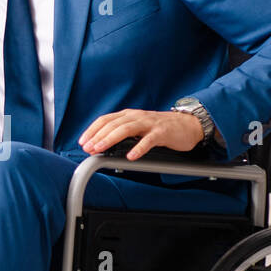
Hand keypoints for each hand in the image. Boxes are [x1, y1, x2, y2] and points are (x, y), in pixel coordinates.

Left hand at [79, 108, 203, 160]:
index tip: (83, 141)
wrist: (188, 125)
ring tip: (100, 148)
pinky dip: (139, 148)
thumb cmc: (161, 128)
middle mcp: (137, 116)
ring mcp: (149, 124)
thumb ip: (123, 133)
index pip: (106, 119)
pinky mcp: (162, 132)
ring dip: (111, 139)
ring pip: (126, 129)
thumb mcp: (139, 127)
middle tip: (88, 147)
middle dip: (97, 136)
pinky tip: (131, 156)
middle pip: (113, 124)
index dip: (92, 130)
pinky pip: (148, 140)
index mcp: (129, 115)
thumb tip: (103, 146)